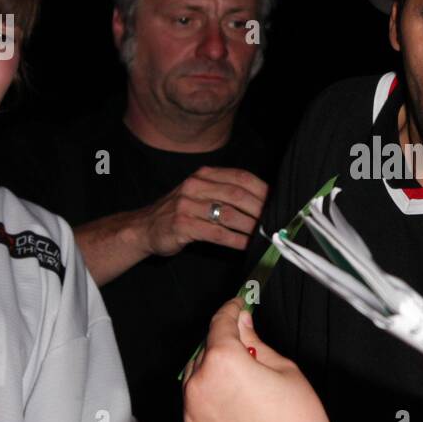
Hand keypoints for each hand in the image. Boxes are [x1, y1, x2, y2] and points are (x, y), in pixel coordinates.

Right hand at [141, 167, 267, 255]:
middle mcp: (196, 185)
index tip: (279, 203)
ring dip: (251, 227)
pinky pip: (217, 233)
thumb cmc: (180, 213)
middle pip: (238, 195)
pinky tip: (247, 246)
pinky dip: (236, 240)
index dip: (263, 190)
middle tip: (276, 223)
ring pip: (229, 215)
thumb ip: (225, 193)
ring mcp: (187, 205)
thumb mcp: (200, 194)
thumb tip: (262, 203)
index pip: (241, 177)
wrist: (143, 228)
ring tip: (266, 236)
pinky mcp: (183, 225)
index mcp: (204, 175)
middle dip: (261, 210)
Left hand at [183, 299, 374, 421]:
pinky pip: (197, 409)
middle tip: (251, 355)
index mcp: (223, 361)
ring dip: (216, 377)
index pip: (220, 323)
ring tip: (247, 391)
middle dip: (225, 348)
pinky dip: (212, 405)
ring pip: (198, 381)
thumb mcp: (286, 371)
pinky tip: (240, 415)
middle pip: (206, 352)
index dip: (231, 310)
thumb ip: (257, 343)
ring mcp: (190, 414)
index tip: (238, 306)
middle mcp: (198, 384)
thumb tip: (243, 324)